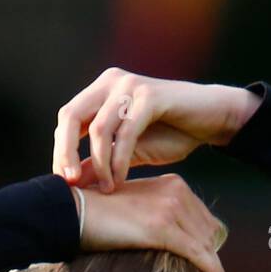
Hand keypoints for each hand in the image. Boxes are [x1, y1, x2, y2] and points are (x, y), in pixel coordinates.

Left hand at [52, 68, 248, 193]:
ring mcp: (130, 86)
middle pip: (70, 117)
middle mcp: (111, 82)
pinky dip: (120, 161)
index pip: (67, 120)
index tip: (65, 183)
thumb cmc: (170, 133)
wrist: (209, 120)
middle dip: (67, 154)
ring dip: (100, 165)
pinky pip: (126, 133)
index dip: (60, 151)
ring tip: (109, 189)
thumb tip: (74, 182)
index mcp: (101, 92)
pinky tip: (122, 179)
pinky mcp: (150, 97)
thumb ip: (100, 162)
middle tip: (72, 185)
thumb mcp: (127, 152)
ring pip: (98, 129)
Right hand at [67, 175, 230, 271]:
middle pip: (209, 232)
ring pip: (205, 245)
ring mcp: (171, 208)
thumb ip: (154, 216)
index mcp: (172, 184)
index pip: (203, 217)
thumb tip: (165, 239)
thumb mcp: (134, 209)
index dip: (209, 242)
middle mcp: (176, 191)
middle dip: (214, 257)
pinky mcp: (163, 228)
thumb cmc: (98, 216)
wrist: (75, 213)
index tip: (212, 263)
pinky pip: (197, 254)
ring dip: (215, 269)